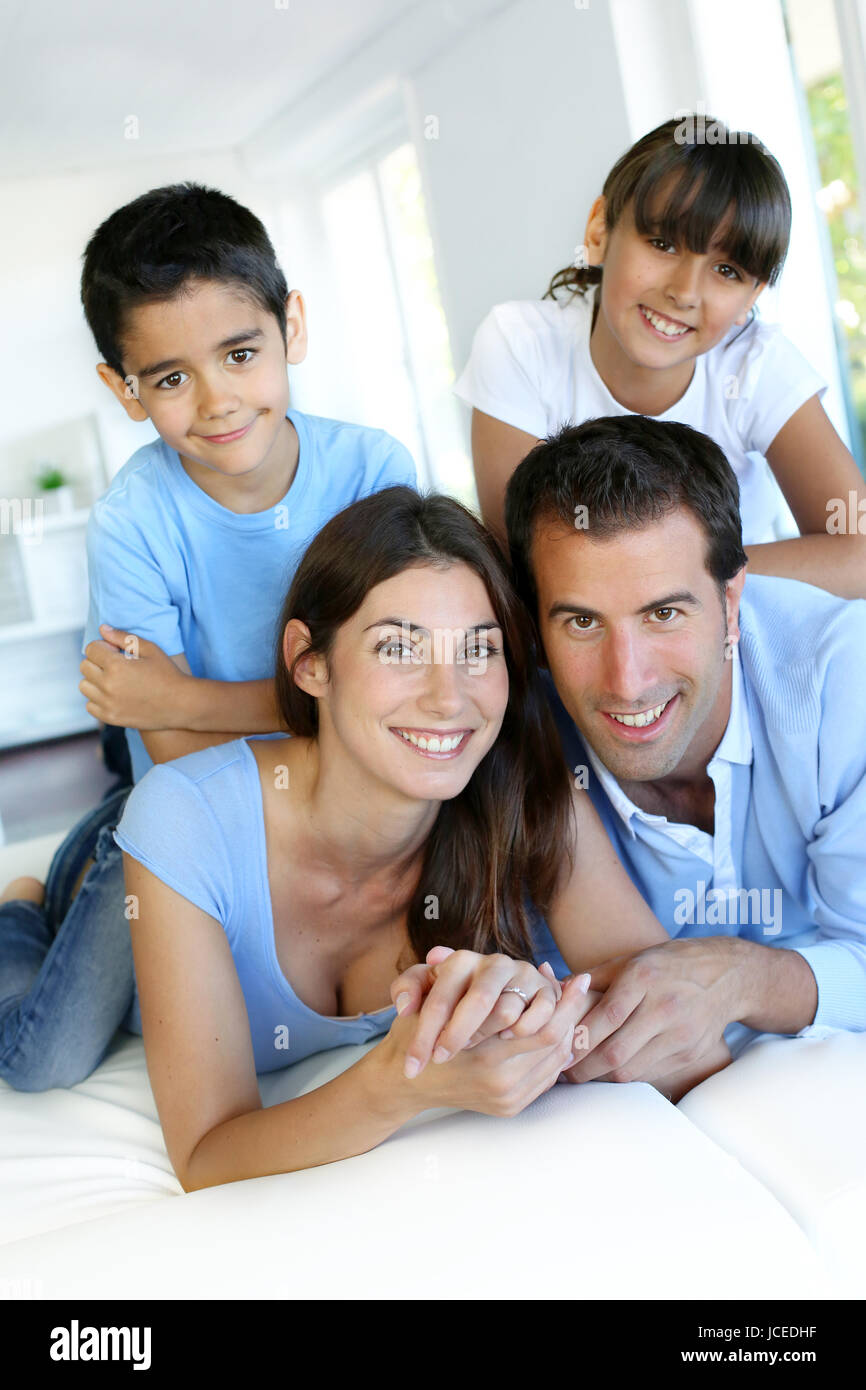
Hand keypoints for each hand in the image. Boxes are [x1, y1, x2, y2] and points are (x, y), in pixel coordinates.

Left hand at [79, 626, 185, 728]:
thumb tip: (103, 629)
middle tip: (116, 665)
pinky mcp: (110, 717)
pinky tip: (114, 695)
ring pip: (84, 686)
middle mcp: (108, 685)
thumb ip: (123, 637)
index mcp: (116, 665)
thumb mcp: (150, 649)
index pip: (91, 649)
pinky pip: (90, 705)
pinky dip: (97, 699)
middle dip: (97, 661)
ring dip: (95, 680)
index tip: (116, 651)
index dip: (103, 647)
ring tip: (114, 680)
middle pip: (85, 666)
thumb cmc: (168, 674)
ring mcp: (108, 703)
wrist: (181, 704)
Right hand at [389, 946, 588, 1079]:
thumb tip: (512, 960)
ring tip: (572, 1006)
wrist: (403, 1082)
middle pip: (557, 1043)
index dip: (565, 1000)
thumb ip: (469, 973)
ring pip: (555, 1060)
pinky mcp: (510, 1107)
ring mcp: (507, 1098)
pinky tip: (558, 1032)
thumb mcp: (434, 995)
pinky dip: (555, 1054)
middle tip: (584, 986)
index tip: (580, 977)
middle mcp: (499, 1080)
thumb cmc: (417, 1030)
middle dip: (572, 1012)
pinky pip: (545, 1077)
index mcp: (484, 1053)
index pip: (545, 1027)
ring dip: (567, 1031)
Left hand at [563, 937, 743, 1085]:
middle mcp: (665, 1006)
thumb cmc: (668, 964)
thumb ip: (593, 978)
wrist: (727, 975)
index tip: (559, 1050)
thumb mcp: (631, 960)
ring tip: (583, 1072)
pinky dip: (627, 1074)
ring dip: (602, 1075)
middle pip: (616, 1051)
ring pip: (631, 1068)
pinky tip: (613, 1069)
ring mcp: (681, 1033)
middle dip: (584, 1068)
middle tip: (564, 1072)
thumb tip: (554, 990)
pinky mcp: (691, 1052)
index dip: (579, 1039)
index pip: (607, 1016)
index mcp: (645, 977)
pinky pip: (649, 1073)